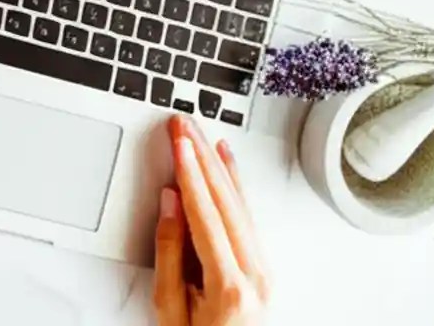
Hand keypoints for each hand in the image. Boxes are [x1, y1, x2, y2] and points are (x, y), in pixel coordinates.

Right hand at [154, 115, 269, 325]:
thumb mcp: (170, 309)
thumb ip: (169, 253)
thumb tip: (170, 204)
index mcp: (230, 288)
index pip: (206, 216)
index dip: (190, 175)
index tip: (179, 144)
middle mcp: (255, 276)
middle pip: (226, 202)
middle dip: (202, 157)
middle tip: (185, 125)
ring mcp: (264, 271)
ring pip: (241, 205)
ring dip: (218, 164)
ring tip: (201, 134)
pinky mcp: (263, 268)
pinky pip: (248, 216)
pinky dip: (235, 184)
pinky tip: (227, 162)